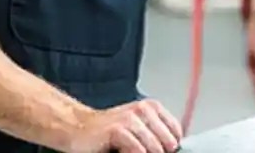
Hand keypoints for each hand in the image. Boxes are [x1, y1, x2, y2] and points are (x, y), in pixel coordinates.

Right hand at [62, 98, 182, 152]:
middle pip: (168, 144)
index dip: (167, 147)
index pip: (177, 133)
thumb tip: (175, 148)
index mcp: (151, 107)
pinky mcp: (118, 130)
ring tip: (126, 149)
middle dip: (155, 152)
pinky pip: (138, 152)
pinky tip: (119, 150)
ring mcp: (130, 118)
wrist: (78, 129)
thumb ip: (158, 135)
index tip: (152, 148)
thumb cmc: (108, 133)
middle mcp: (143, 109)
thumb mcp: (139, 129)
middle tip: (136, 149)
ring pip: (155, 149)